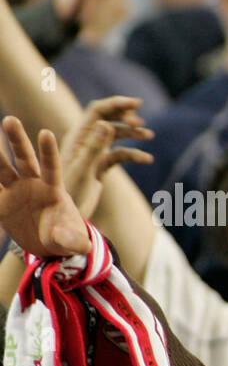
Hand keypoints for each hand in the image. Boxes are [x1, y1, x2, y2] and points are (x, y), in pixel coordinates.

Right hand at [0, 116, 90, 258]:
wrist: (48, 246)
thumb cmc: (66, 239)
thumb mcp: (72, 242)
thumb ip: (74, 240)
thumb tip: (81, 244)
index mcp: (53, 190)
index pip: (51, 167)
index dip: (49, 152)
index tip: (46, 133)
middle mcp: (33, 184)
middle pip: (24, 158)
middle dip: (17, 139)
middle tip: (11, 119)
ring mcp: (14, 191)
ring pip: (1, 168)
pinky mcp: (1, 203)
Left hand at [61, 96, 153, 219]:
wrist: (66, 218)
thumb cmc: (69, 194)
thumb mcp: (83, 170)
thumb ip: (94, 147)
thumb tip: (107, 124)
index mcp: (78, 137)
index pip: (98, 111)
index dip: (118, 104)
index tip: (139, 104)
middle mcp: (85, 142)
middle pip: (108, 119)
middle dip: (126, 117)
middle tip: (142, 124)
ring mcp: (92, 154)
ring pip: (115, 136)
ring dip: (132, 134)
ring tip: (148, 137)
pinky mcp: (99, 167)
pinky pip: (118, 155)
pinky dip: (133, 155)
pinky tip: (147, 160)